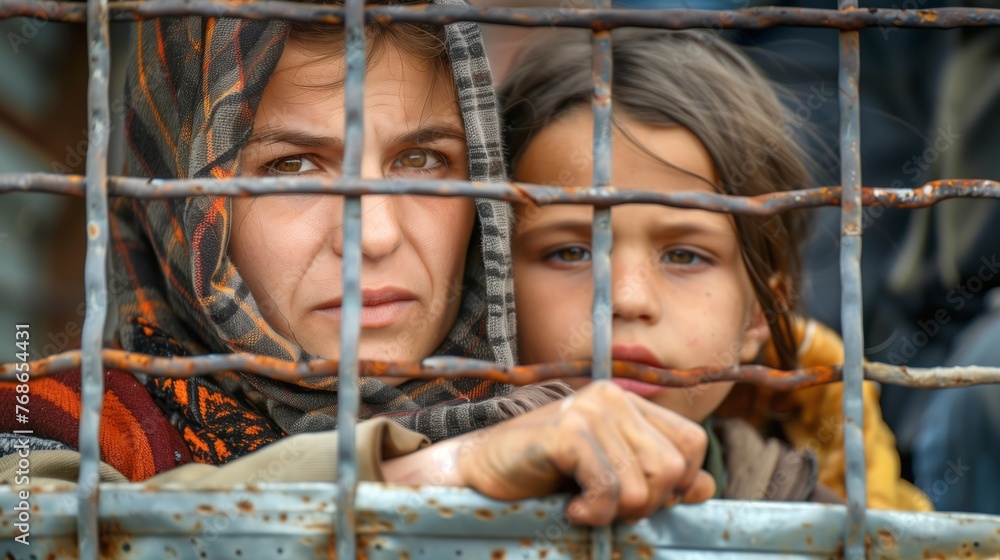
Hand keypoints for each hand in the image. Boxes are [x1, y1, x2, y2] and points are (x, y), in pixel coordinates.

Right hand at [448, 380, 714, 524]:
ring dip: (617, 512)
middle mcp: (613, 397)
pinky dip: (594, 513)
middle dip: (648, 503)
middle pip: (675, 466)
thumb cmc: (541, 476)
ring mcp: (590, 409)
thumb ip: (655, 476)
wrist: (477, 474)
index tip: (636, 499)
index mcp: (628, 403)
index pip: (693, 443)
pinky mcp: (568, 430)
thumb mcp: (608, 476)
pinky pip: (611, 490)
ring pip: (646, 483)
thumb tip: (707, 487)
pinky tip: (571, 508)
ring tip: (585, 505)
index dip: (678, 484)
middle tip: (607, 506)